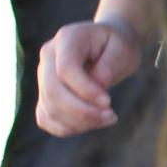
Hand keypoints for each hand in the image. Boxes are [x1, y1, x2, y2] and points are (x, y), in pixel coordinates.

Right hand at [36, 17, 139, 135]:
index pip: (65, 69)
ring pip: (49, 108)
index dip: (85, 90)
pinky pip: (46, 118)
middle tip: (111, 116)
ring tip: (108, 118)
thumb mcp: (123, 49)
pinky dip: (67, 128)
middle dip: (82, 111)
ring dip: (78, 122)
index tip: (108, 102)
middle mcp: (48, 56)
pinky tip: (92, 124)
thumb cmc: (117, 45)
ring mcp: (43, 76)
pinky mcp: (45, 94)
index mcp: (67, 39)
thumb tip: (98, 86)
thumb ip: (110, 65)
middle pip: (53, 91)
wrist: (108, 45)